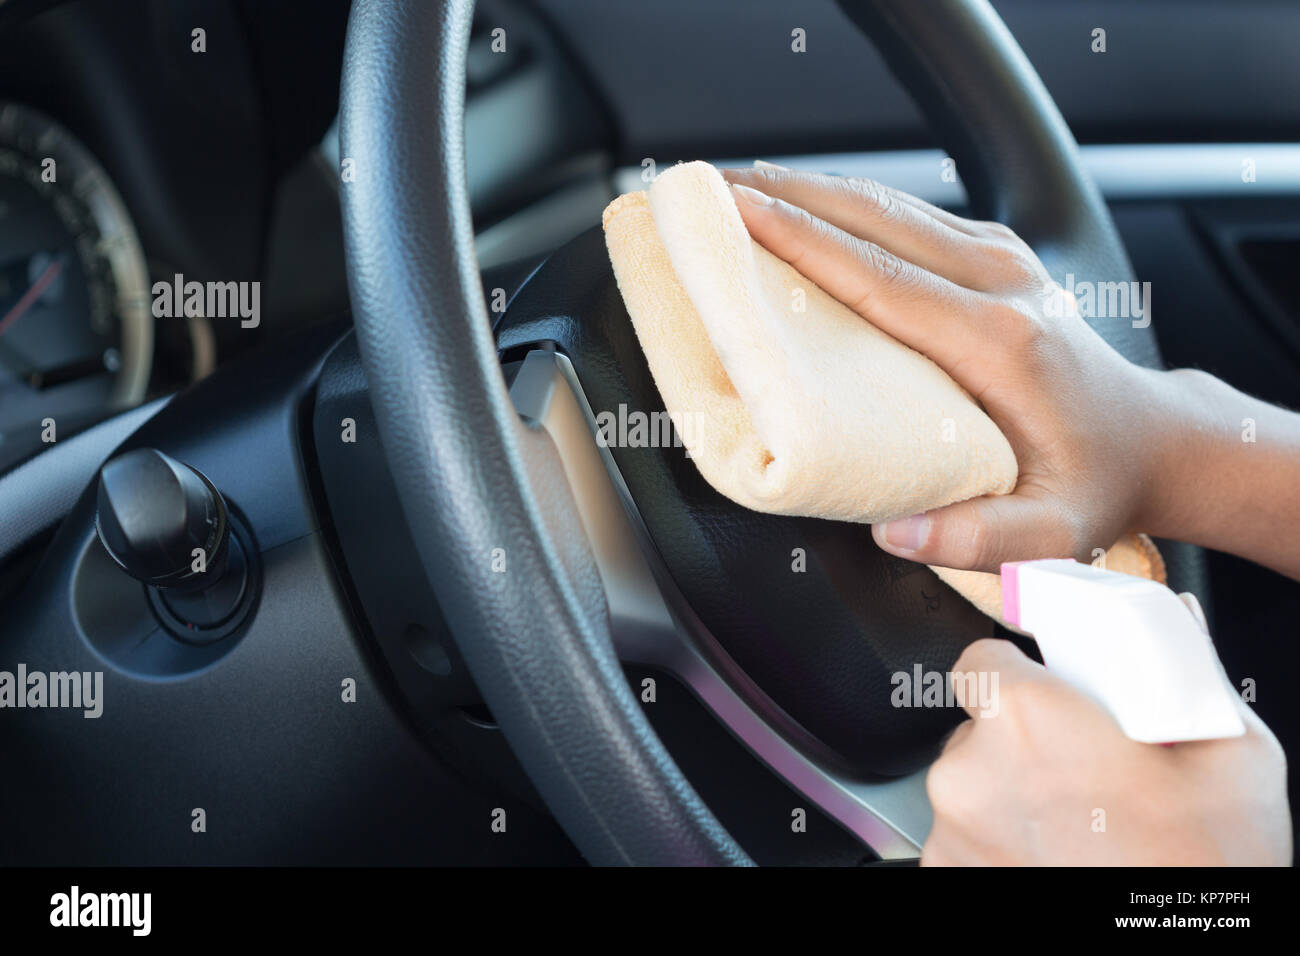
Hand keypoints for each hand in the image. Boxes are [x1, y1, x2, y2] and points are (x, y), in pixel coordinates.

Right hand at [722, 166, 1176, 571]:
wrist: (1150, 439)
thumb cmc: (1091, 481)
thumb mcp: (1051, 533)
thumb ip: (981, 538)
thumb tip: (895, 534)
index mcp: (997, 341)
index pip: (877, 276)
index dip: (799, 241)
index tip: (734, 214)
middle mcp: (998, 282)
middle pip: (871, 219)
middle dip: (783, 195)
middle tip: (707, 187)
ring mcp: (999, 259)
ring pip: (885, 204)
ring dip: (807, 189)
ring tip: (734, 186)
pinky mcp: (994, 255)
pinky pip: (905, 214)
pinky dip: (843, 204)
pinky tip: (801, 204)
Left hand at [922, 637, 1290, 865]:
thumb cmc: (1202, 873)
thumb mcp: (1231, 758)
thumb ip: (1190, 679)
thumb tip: (1178, 634)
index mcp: (1025, 719)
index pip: (982, 661)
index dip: (1019, 675)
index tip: (1051, 696)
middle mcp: (969, 774)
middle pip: (981, 732)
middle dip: (1027, 747)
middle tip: (1088, 778)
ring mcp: (951, 834)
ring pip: (975, 791)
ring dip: (1014, 801)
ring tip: (1081, 832)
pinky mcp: (947, 874)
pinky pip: (968, 841)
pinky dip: (1003, 847)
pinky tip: (1058, 860)